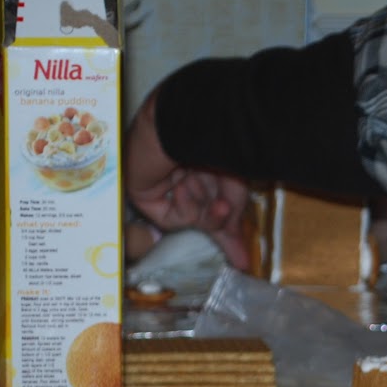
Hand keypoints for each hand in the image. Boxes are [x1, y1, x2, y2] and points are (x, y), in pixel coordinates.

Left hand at [124, 89, 251, 269]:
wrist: (187, 125)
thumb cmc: (217, 145)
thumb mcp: (236, 186)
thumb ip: (234, 219)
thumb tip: (243, 261)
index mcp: (204, 160)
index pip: (216, 201)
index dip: (230, 231)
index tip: (242, 261)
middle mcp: (182, 171)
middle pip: (204, 214)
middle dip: (220, 229)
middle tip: (238, 254)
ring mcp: (162, 182)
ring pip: (191, 217)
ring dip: (208, 214)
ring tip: (219, 205)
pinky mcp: (144, 194)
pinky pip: (170, 216)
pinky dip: (185, 208)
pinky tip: (186, 188)